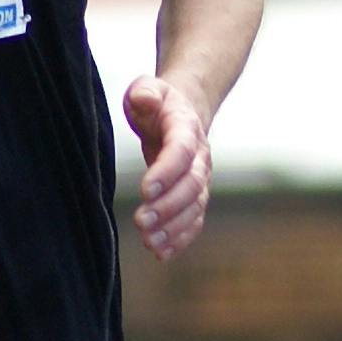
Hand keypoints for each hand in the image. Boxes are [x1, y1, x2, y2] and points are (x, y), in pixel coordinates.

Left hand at [125, 75, 213, 259]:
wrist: (181, 112)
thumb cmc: (158, 102)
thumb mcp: (147, 87)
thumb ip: (145, 92)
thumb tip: (144, 100)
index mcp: (186, 128)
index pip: (181, 151)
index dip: (166, 171)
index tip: (145, 190)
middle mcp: (199, 157)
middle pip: (190, 185)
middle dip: (167, 206)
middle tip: (141, 222)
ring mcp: (200, 178)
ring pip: (193, 208)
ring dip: (173, 228)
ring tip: (150, 243)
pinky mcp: (194, 196)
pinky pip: (193, 220)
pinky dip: (180, 239)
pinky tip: (161, 252)